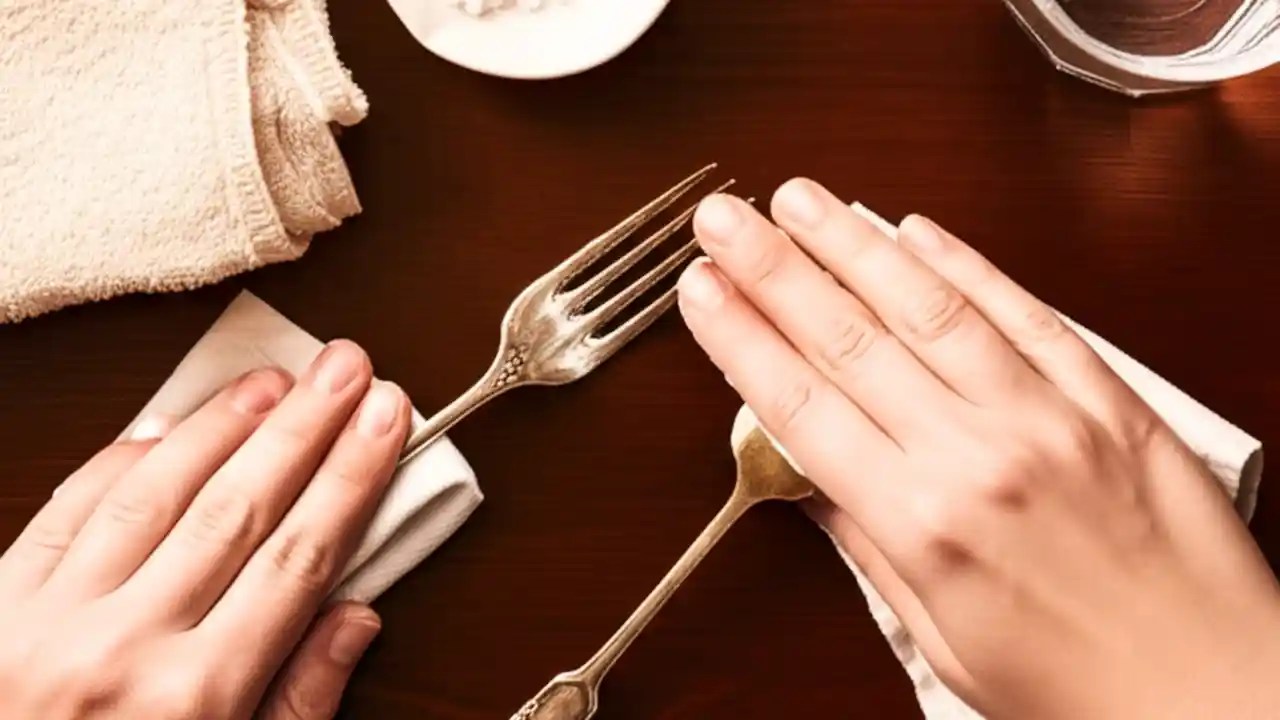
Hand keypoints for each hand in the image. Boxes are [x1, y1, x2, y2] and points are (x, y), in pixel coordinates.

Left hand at [0, 341, 408, 718]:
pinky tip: (164, 430)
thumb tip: (355, 615)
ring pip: (152, 493)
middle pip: (237, 508)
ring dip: (220, 426)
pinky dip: (120, 461)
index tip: (387, 420)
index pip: (299, 556)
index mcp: (196, 702)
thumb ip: (298, 701)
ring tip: (273, 381)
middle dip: (304, 427)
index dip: (352, 477)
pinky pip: (64, 512)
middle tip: (346, 368)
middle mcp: (122, 651)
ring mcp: (47, 625)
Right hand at [677, 179, 1279, 718]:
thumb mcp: (942, 638)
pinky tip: (918, 229)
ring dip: (855, 244)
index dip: (740, 339)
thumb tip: (809, 478)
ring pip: (929, 308)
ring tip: (802, 200)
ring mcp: (1048, 417)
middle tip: (725, 219)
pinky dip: (967, 264)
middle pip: (850, 339)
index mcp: (925, 524)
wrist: (1219, 696)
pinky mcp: (1108, 398)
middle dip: (773, 268)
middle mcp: (981, 456)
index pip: (802, 405)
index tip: (700, 293)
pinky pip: (1024, 313)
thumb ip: (868, 544)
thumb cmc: (1081, 688)